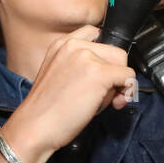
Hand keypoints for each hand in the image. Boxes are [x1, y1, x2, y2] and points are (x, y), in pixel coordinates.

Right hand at [0, 25, 135, 162]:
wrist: (35, 127)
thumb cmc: (45, 110)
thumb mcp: (58, 75)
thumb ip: (81, 66)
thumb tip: (110, 72)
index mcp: (62, 44)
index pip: (96, 35)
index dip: (103, 57)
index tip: (102, 72)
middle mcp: (74, 46)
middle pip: (114, 52)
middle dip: (114, 73)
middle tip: (105, 94)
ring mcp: (87, 58)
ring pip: (123, 64)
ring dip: (119, 84)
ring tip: (103, 101)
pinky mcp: (99, 74)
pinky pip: (128, 78)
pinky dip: (126, 92)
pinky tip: (112, 104)